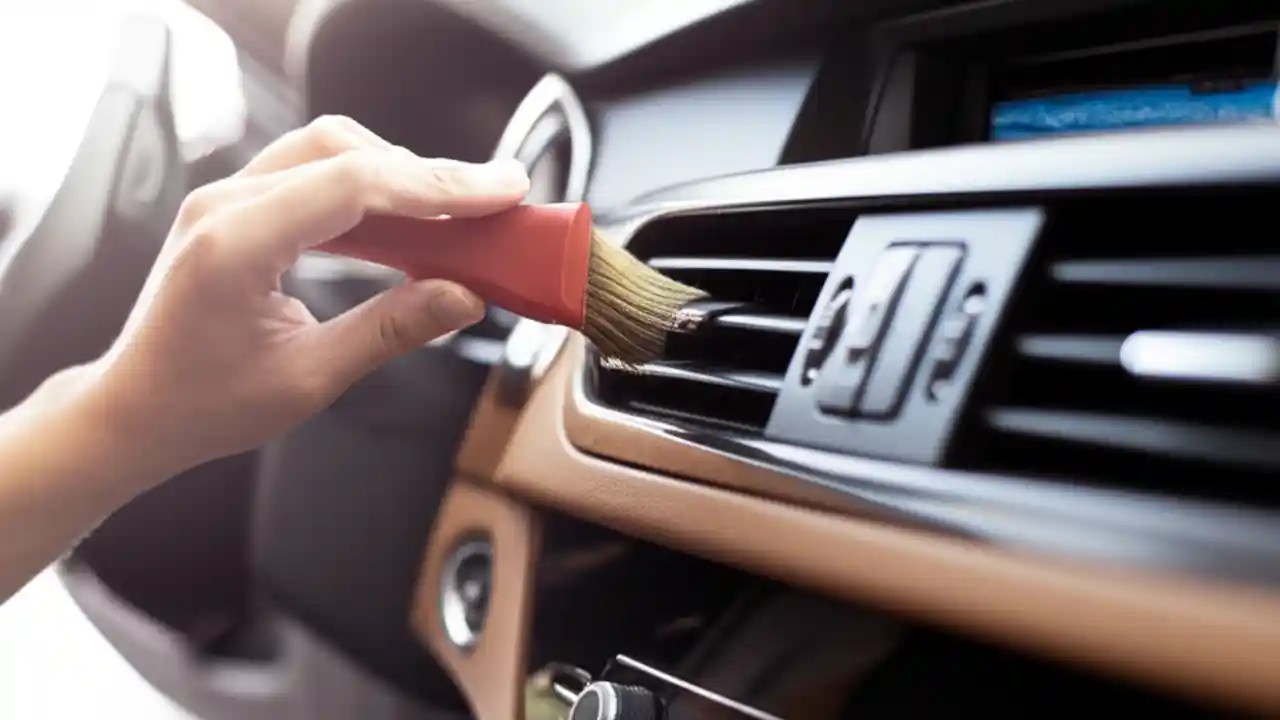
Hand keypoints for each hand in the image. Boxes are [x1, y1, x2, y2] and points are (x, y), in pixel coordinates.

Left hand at [80, 116, 528, 482]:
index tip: (498, 192)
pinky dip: (368, 187)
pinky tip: (406, 218)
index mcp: (234, 245)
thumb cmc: (202, 405)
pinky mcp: (236, 207)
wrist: (134, 411)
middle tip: (493, 198)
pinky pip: (311, 172)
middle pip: (343, 150)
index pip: (353, 184)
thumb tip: (463, 296)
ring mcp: (225, 199)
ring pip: (329, 150)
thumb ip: (390, 330)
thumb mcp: (309, 378)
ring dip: (398, 174)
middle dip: (428, 172)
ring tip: (458, 212)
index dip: (436, 184)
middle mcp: (223, 205)